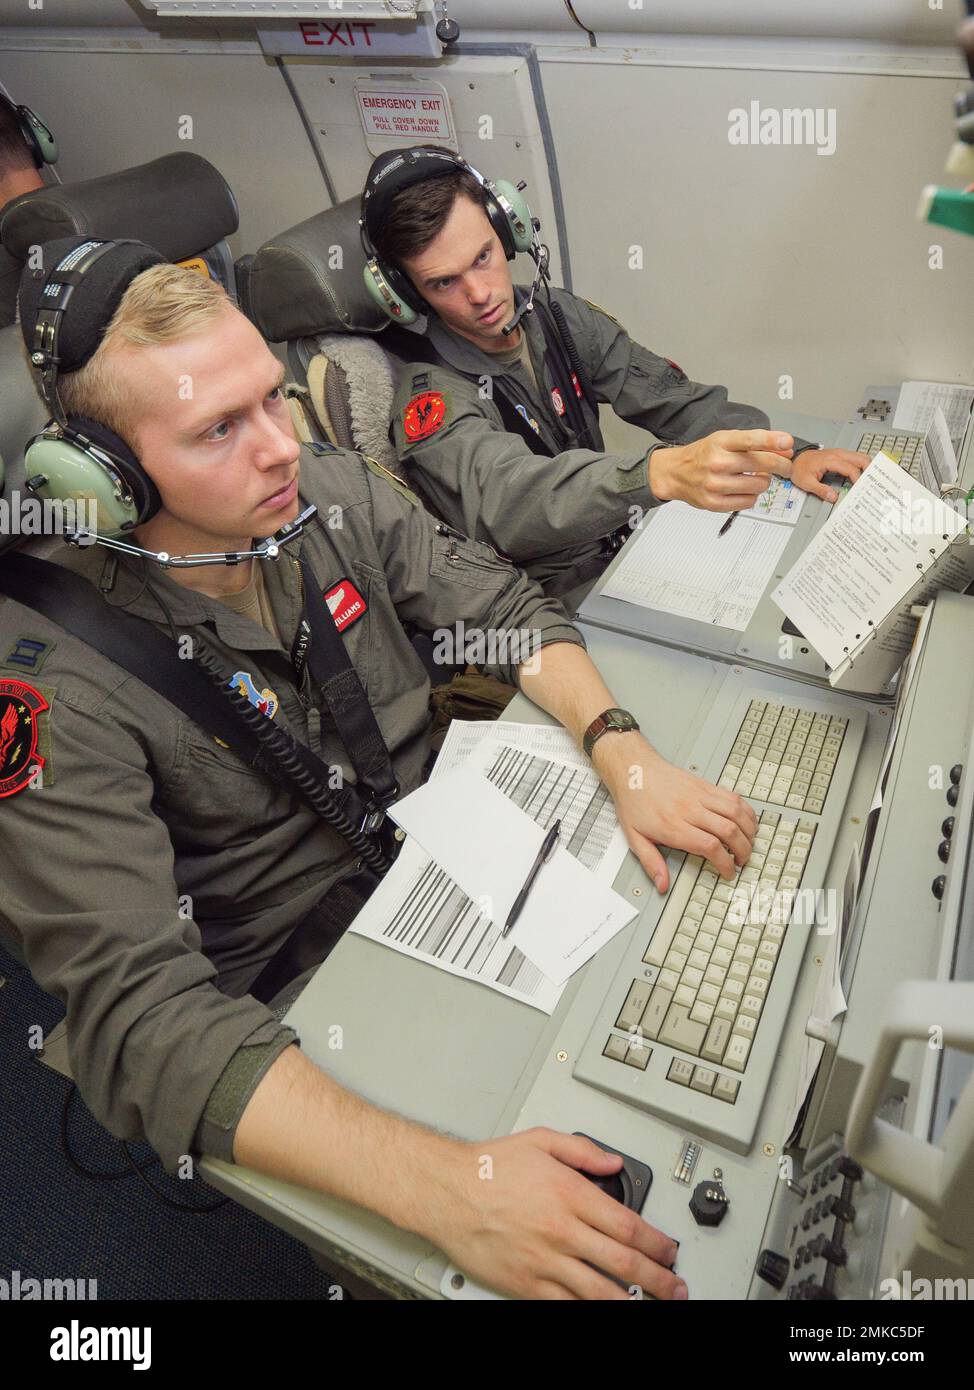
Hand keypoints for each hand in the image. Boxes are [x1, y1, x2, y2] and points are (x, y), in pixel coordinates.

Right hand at [425, 1128, 685, 1299]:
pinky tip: (601, 1308)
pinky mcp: (527, 1284)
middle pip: (624, 1263)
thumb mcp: (540, 1140)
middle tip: (673, 1288)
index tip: (670, 1251)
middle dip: (657, 1280)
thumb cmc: (487, 1168)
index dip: (658, 1244)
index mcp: (571, 1195)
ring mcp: (546, 1262)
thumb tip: (612, 1161)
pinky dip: (589, 1310)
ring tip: (650, 1305)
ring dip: (630, 1301)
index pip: (629, 1226)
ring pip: (600, 1291)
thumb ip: (582, 1150)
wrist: (445, 1192)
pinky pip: (566, 1304)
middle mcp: (563, 1231)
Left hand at [592, 732, 756, 891]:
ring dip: (748, 831)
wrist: (633, 769)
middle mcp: (689, 809)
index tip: (728, 872)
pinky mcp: (706, 785)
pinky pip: (734, 797)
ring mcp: (700, 795)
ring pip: (736, 812)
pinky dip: (746, 811)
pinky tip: (746, 822)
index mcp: (673, 825)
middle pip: (728, 830)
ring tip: (747, 843)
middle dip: (742, 850)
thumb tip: (662, 884)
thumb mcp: (634, 837)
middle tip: (741, 860)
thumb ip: (651, 863)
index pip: (709, 846)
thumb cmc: (634, 801)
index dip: (725, 863)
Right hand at [648, 429, 793, 510]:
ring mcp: (715, 484)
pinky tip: (743, 489)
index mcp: (720, 442)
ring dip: (764, 482)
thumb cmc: (703, 455)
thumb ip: (756, 444)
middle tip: (786, 467)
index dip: (772, 441)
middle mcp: (717, 462)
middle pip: (762, 464)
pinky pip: (749, 501)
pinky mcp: (715, 503)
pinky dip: (752, 496)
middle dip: (782, 466)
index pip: (751, 440)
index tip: (787, 443)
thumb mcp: (726, 441)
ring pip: (760, 485)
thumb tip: (784, 450)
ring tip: (754, 478)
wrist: (675, 473)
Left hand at [791, 447, 870, 501]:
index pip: (851, 469)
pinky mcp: (840, 455)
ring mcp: (839, 453)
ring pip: (860, 457)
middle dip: (870, 470)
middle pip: (862, 458)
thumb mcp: (806, 482)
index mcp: (831, 460)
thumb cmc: (799, 468)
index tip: (861, 489)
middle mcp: (837, 454)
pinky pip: (855, 458)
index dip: (858, 479)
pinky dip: (861, 466)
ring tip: (868, 481)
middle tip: (871, 483)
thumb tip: (833, 497)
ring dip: (867, 467)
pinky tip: (861, 476)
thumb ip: (821, 490)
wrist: (794, 459)